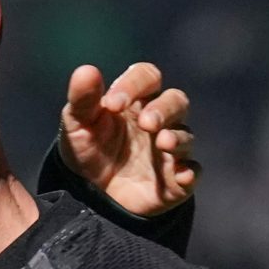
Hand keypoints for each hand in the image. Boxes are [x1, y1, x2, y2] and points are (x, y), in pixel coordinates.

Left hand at [59, 61, 196, 216]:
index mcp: (136, 101)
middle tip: (146, 123)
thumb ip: (82, 99)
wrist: (89, 198)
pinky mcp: (175, 180)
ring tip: (163, 142)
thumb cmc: (87, 152)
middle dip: (164, 109)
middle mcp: (158, 122)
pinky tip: (181, 176)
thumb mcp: (77, 125)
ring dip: (178, 138)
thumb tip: (87, 70)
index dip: (134, 85)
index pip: (147, 77)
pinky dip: (189, 173)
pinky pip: (191, 173)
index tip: (112, 105)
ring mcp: (169, 151)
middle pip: (176, 101)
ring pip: (186, 136)